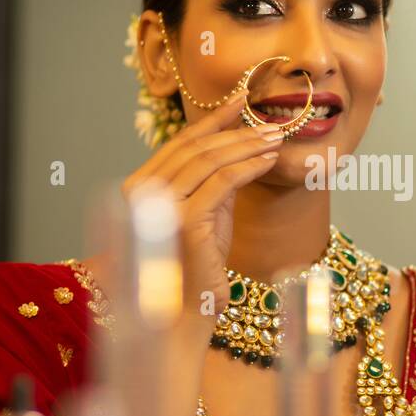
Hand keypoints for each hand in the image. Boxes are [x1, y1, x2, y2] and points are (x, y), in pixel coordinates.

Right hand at [120, 89, 283, 317]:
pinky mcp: (184, 219)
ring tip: (276, 138)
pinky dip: (249, 166)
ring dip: (247, 145)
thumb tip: (240, 147)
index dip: (212, 119)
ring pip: (209, 160)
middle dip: (236, 130)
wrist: (186, 314)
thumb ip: (213, 183)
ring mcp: (159, 205)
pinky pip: (222, 182)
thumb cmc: (197, 270)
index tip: (242, 101)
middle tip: (269, 122)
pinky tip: (269, 160)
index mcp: (140, 187)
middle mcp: (141, 191)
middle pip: (195, 147)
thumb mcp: (206, 215)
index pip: (180, 143)